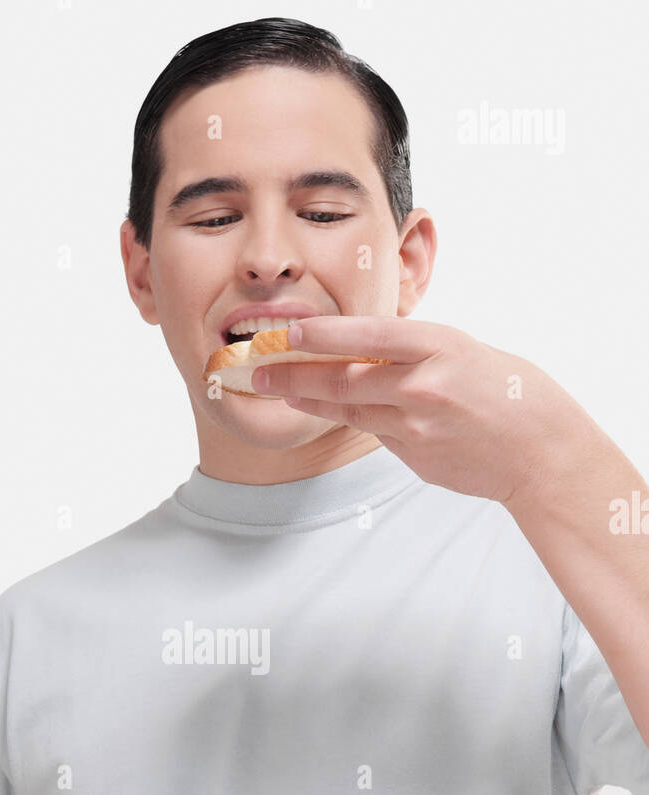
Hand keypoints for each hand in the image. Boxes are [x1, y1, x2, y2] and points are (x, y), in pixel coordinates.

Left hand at [252, 316, 596, 508]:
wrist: (540, 450)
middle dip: (295, 374)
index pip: (366, 337)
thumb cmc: (507, 390)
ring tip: (278, 389)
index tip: (287, 332)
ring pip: (350, 410)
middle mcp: (423, 386)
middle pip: (344, 379)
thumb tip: (363, 349)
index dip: (321, 336)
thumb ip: (412, 350)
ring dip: (310, 399)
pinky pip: (375, 433)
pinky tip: (331, 410)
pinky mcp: (414, 457)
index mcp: (439, 346)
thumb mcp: (462, 350)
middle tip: (259, 369)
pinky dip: (354, 419)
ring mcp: (417, 427)